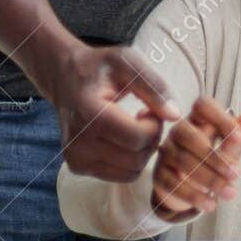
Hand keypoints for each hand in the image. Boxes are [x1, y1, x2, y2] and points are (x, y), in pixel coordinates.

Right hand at [47, 43, 182, 181]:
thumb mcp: (129, 64)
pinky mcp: (78, 167)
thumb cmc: (100, 68)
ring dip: (143, 151)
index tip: (149, 109)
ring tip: (136, 127)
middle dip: (151, 138)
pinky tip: (125, 139)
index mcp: (89, 113)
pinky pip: (121, 175)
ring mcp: (76, 158)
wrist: (65, 77)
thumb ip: (154, 87)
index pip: (137, 137)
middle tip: (146, 117)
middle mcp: (77, 141)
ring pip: (132, 172)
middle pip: (137, 158)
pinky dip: (131, 161)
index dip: (154, 125)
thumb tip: (175, 116)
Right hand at [151, 99, 240, 220]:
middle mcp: (179, 131)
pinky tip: (210, 204)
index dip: (221, 119)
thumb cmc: (212, 159)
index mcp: (198, 118)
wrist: (188, 187)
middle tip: (237, 173)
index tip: (240, 138)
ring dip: (210, 179)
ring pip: (184, 162)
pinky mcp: (159, 175)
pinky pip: (173, 184)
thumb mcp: (230, 146)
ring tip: (230, 193)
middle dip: (216, 156)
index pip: (203, 105)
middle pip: (191, 136)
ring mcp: (166, 152)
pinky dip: (194, 195)